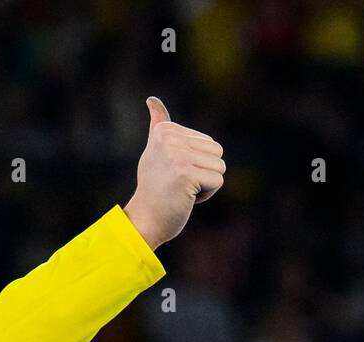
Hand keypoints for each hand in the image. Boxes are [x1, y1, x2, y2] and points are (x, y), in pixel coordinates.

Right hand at [123, 97, 224, 249]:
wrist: (144, 220)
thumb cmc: (153, 188)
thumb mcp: (155, 151)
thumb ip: (158, 125)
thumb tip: (152, 99)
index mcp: (165, 130)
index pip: (208, 143)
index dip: (197, 163)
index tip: (173, 172)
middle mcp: (170, 138)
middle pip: (217, 153)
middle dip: (204, 173)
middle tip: (178, 183)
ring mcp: (178, 156)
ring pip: (219, 167)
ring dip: (205, 184)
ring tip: (181, 189)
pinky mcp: (186, 174)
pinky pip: (217, 181)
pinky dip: (205, 195)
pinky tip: (184, 198)